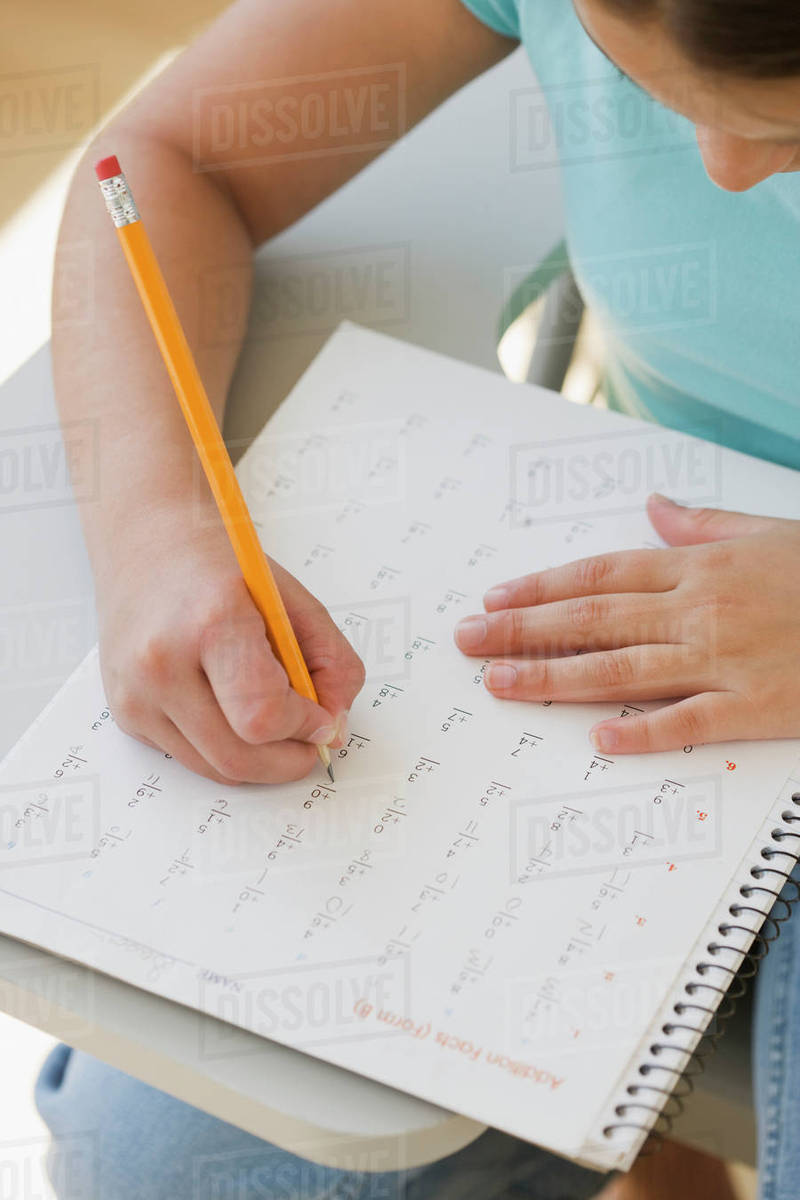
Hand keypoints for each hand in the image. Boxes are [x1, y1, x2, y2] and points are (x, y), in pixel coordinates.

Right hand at [96, 506, 364, 783]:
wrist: (148, 544)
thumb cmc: (223, 569)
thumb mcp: (294, 602)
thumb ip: (332, 663)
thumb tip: (334, 729)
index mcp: (212, 623)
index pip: (263, 715)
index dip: (305, 728)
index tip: (323, 720)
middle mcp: (162, 662)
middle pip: (237, 758)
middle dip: (287, 760)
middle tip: (310, 742)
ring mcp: (135, 692)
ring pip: (213, 768)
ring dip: (258, 761)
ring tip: (277, 724)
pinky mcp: (125, 712)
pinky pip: (189, 756)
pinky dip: (222, 746)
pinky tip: (229, 706)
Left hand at [454, 494, 799, 753]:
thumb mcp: (769, 532)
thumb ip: (704, 525)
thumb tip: (655, 507)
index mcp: (700, 567)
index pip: (600, 575)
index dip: (540, 589)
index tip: (494, 600)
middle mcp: (700, 609)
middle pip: (592, 618)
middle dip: (521, 631)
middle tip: (466, 641)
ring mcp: (726, 658)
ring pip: (622, 668)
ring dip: (554, 677)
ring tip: (500, 683)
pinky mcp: (759, 705)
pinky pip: (692, 721)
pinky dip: (644, 732)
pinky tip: (598, 741)